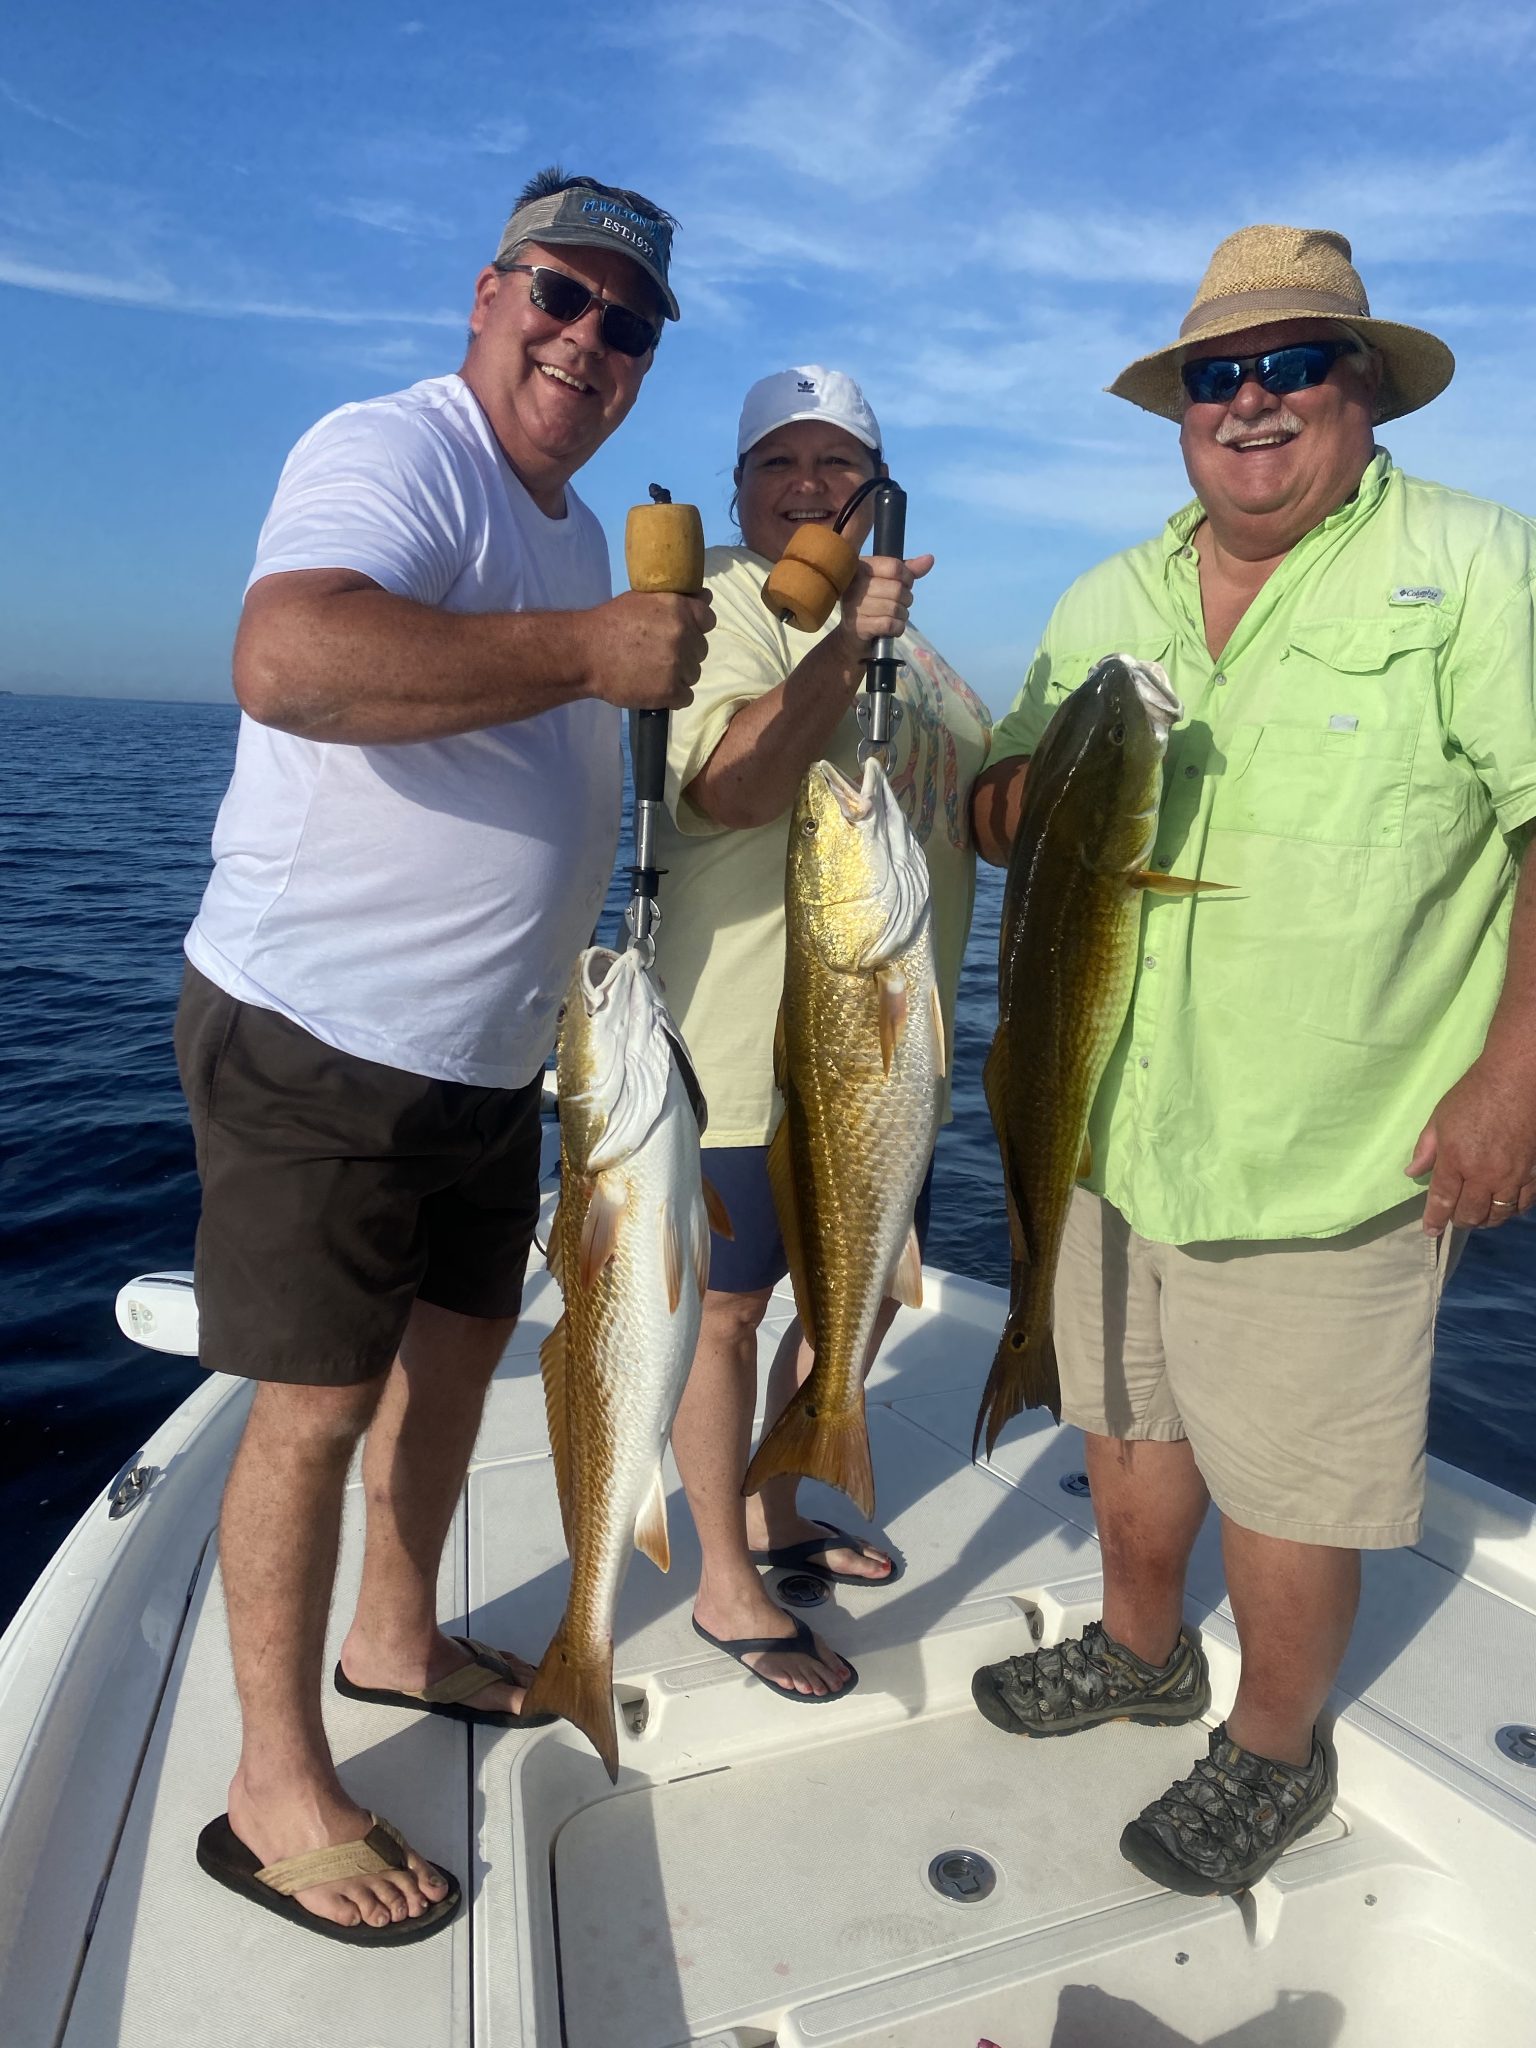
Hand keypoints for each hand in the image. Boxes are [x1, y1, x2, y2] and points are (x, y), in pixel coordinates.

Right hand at [584, 590, 714, 710]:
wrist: (585, 652)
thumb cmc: (610, 622)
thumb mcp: (643, 599)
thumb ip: (677, 600)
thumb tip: (706, 596)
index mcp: (679, 609)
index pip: (708, 620)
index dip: (694, 628)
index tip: (678, 634)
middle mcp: (683, 635)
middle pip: (701, 650)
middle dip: (684, 652)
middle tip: (658, 654)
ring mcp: (678, 665)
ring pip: (693, 674)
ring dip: (678, 675)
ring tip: (652, 671)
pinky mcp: (669, 691)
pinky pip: (685, 697)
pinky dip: (672, 695)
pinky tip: (653, 687)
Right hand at [834, 552, 933, 654]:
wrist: (852, 634)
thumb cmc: (873, 602)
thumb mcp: (887, 581)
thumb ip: (908, 570)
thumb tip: (929, 559)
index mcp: (860, 567)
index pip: (895, 567)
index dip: (908, 578)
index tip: (905, 585)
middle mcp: (855, 584)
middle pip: (897, 589)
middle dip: (906, 600)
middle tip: (900, 604)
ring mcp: (854, 605)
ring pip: (895, 608)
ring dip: (902, 615)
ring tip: (895, 616)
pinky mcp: (858, 625)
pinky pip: (890, 624)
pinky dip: (897, 628)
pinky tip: (892, 627)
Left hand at [1406, 1056, 1535, 1232]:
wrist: (1518, 1080)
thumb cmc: (1474, 1094)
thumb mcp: (1440, 1117)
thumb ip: (1426, 1148)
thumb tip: (1412, 1172)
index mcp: (1456, 1160)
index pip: (1443, 1200)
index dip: (1435, 1219)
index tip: (1431, 1230)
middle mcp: (1484, 1174)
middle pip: (1470, 1213)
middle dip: (1459, 1220)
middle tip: (1454, 1220)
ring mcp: (1512, 1176)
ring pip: (1498, 1214)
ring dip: (1485, 1220)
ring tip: (1478, 1217)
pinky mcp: (1533, 1172)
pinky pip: (1522, 1203)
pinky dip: (1511, 1211)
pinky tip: (1504, 1207)